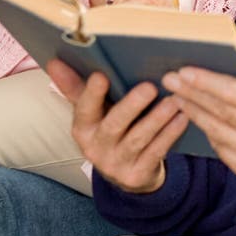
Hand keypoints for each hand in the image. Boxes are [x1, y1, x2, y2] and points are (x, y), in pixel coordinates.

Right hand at [46, 59, 188, 192]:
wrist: (126, 173)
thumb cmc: (110, 130)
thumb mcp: (92, 112)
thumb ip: (76, 87)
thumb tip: (53, 61)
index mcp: (82, 128)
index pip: (83, 109)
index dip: (91, 94)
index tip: (101, 76)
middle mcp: (95, 148)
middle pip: (113, 125)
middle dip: (131, 106)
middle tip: (150, 87)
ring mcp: (116, 164)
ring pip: (138, 139)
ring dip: (157, 119)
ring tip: (174, 101)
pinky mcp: (137, 175)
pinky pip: (156, 152)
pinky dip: (170, 134)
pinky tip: (182, 118)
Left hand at [162, 45, 235, 187]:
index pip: (232, 92)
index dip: (206, 81)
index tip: (185, 71)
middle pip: (218, 109)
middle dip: (191, 93)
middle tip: (171, 80)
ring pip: (215, 129)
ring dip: (192, 112)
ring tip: (177, 97)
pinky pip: (220, 147)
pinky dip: (207, 131)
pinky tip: (196, 118)